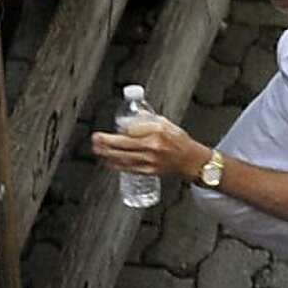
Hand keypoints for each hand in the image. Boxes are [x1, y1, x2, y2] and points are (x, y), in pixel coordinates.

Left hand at [91, 116, 209, 180]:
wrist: (191, 161)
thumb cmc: (179, 141)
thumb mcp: (167, 124)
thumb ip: (148, 120)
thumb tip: (131, 116)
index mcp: (158, 131)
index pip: (132, 129)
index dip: (121, 129)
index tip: (115, 128)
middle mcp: (153, 145)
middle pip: (124, 143)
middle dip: (107, 141)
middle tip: (96, 138)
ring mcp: (151, 160)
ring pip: (123, 157)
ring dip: (107, 153)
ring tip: (97, 149)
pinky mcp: (149, 171)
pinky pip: (129, 168)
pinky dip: (117, 165)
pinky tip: (108, 161)